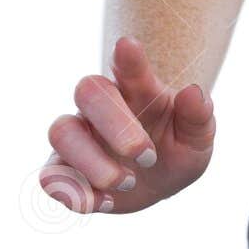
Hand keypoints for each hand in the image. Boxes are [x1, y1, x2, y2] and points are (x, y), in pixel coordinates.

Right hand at [39, 36, 215, 213]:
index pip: (127, 67)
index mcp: (136, 91)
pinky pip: (50, 176)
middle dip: (116, 125)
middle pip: (87, 92)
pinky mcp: (65, 170)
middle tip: (147, 156)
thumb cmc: (177, 148)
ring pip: (61, 132)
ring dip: (93, 162)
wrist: (159, 182)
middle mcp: (100, 108)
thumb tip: (194, 92)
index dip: (127, 58)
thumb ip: (198, 117)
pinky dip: (72, 192)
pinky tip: (105, 201)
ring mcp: (79, 137)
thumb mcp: (198, 139)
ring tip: (128, 183)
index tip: (129, 46)